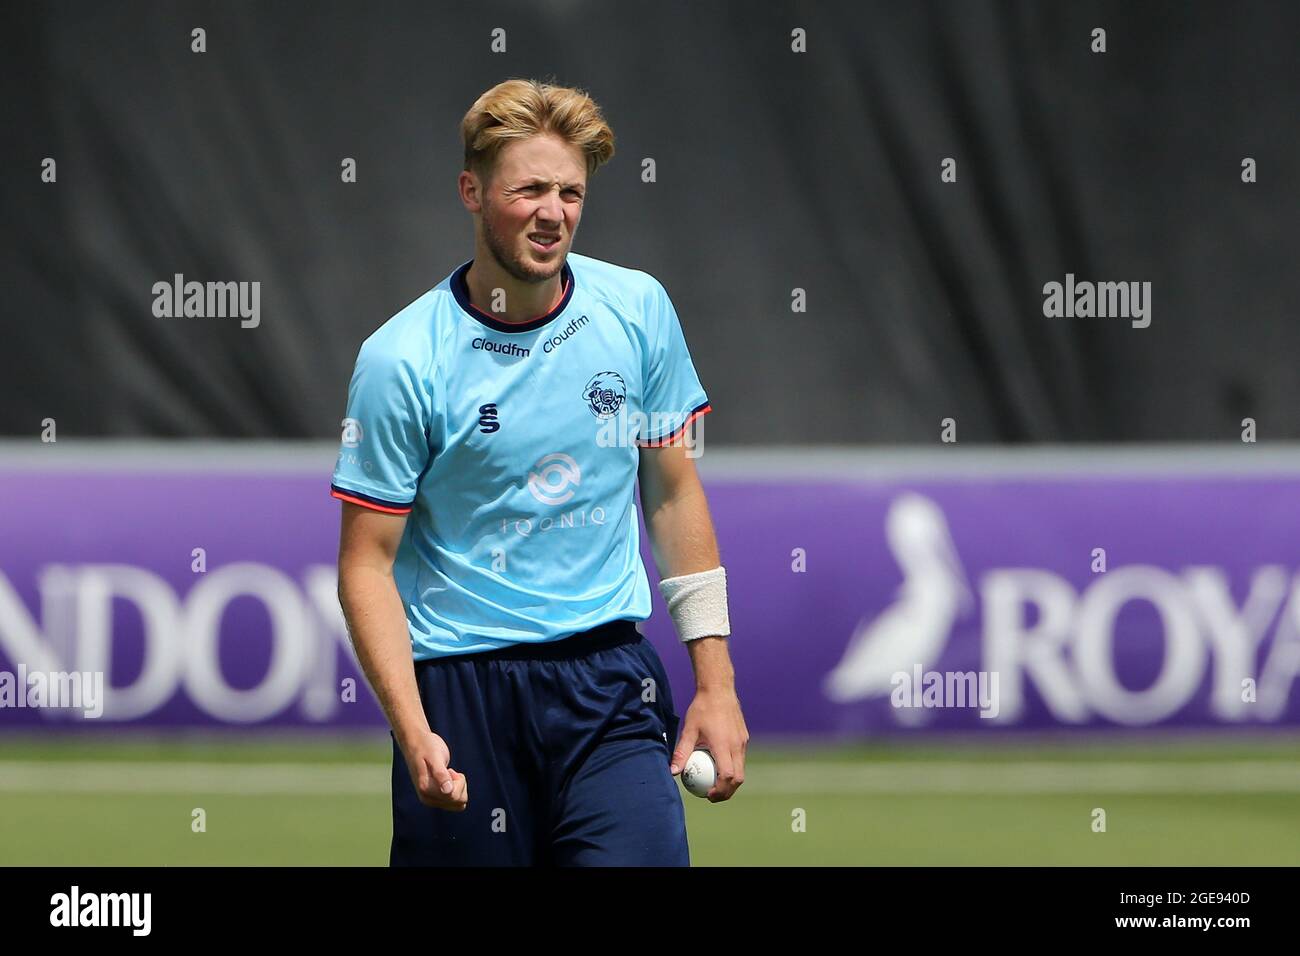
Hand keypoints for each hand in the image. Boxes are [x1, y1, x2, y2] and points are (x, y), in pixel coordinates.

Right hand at [400, 729, 467, 810]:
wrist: (416, 742)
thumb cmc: (426, 746)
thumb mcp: (435, 757)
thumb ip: (441, 774)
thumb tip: (448, 791)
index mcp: (426, 790)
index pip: (454, 797)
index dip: (458, 782)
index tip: (450, 770)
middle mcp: (427, 798)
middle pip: (458, 802)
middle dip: (460, 785)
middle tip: (450, 771)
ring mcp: (431, 798)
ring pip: (458, 803)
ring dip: (458, 786)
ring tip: (448, 773)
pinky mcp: (436, 796)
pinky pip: (454, 800)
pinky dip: (456, 788)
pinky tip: (447, 776)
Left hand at [669, 685, 748, 801]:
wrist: (719, 689)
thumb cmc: (702, 708)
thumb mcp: (688, 730)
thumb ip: (681, 752)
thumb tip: (673, 772)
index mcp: (723, 745)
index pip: (727, 776)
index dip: (720, 790)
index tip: (708, 795)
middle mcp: (736, 745)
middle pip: (738, 778)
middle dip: (727, 792)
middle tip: (712, 796)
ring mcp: (742, 741)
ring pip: (741, 768)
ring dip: (731, 780)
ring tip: (715, 784)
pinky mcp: (744, 737)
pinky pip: (740, 758)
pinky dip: (733, 767)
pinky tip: (719, 765)